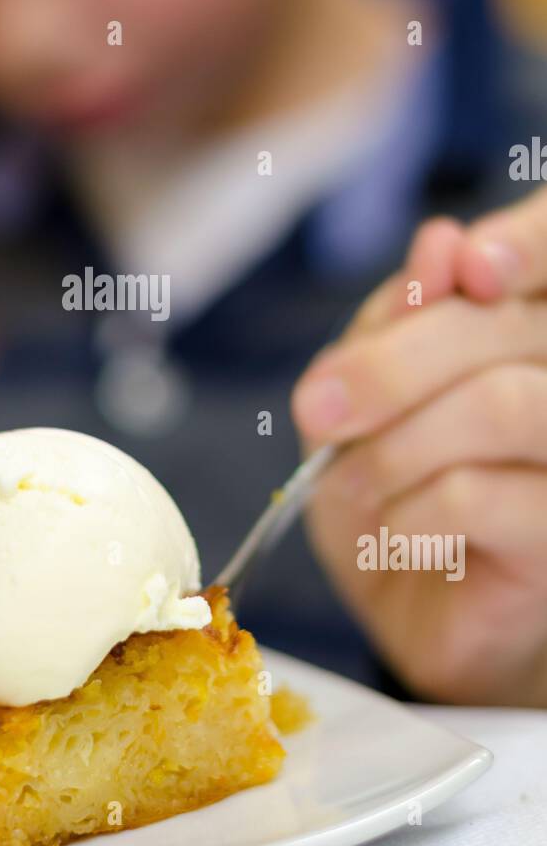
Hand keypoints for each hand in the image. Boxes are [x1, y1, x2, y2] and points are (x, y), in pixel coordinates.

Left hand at [291, 194, 546, 705]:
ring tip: (353, 481)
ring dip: (397, 445)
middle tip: (319, 409)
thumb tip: (442, 246)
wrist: (410, 605)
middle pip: (505, 326)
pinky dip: (406, 512)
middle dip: (392, 365)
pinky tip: (394, 531)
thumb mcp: (367, 390)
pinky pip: (476, 496)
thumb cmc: (393, 482)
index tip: (464, 264)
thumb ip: (400, 320)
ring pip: (502, 405)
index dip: (525, 240)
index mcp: (528, 321)